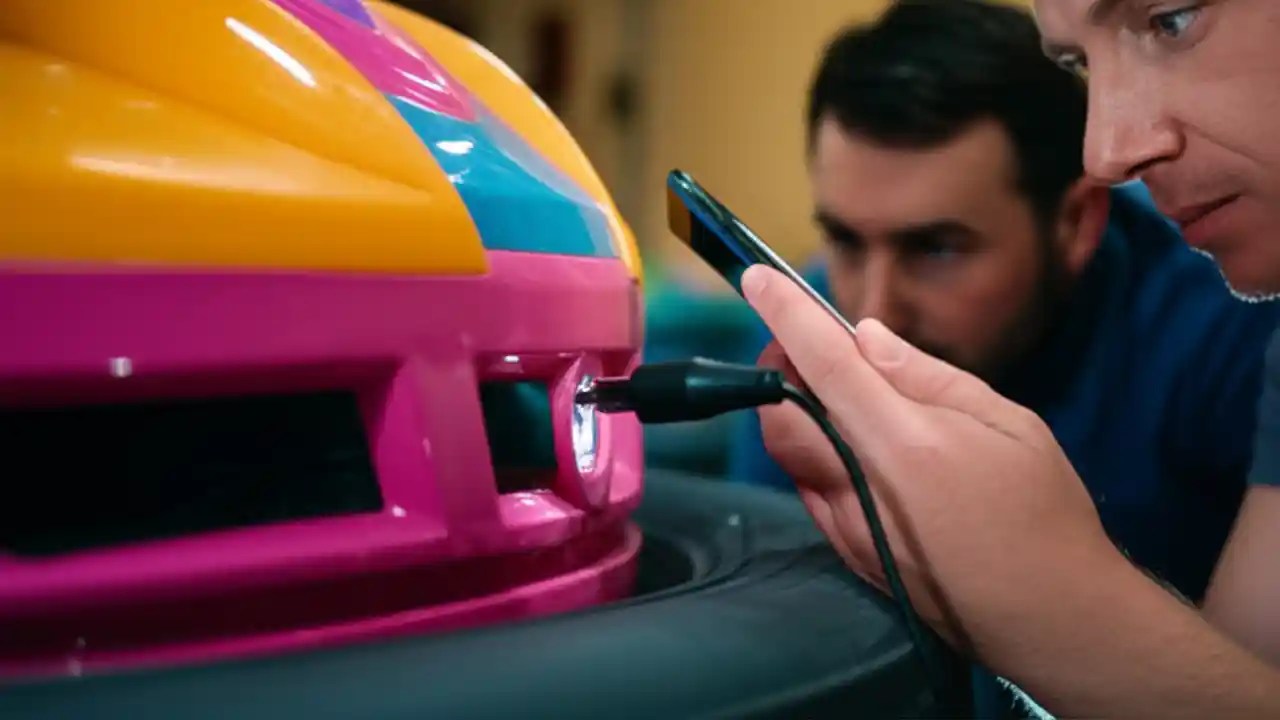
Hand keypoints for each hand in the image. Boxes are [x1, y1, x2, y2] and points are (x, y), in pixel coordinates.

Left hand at [743, 264, 1119, 656]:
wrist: (1052, 619)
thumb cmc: (1043, 513)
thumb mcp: (1007, 423)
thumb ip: (926, 377)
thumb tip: (866, 339)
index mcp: (903, 443)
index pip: (824, 364)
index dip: (784, 315)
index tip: (755, 278)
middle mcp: (861, 488)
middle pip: (782, 413)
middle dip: (779, 366)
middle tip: (801, 341)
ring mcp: (848, 527)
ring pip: (790, 452)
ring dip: (795, 409)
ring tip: (834, 387)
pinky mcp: (849, 553)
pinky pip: (811, 487)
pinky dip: (816, 451)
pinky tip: (854, 442)